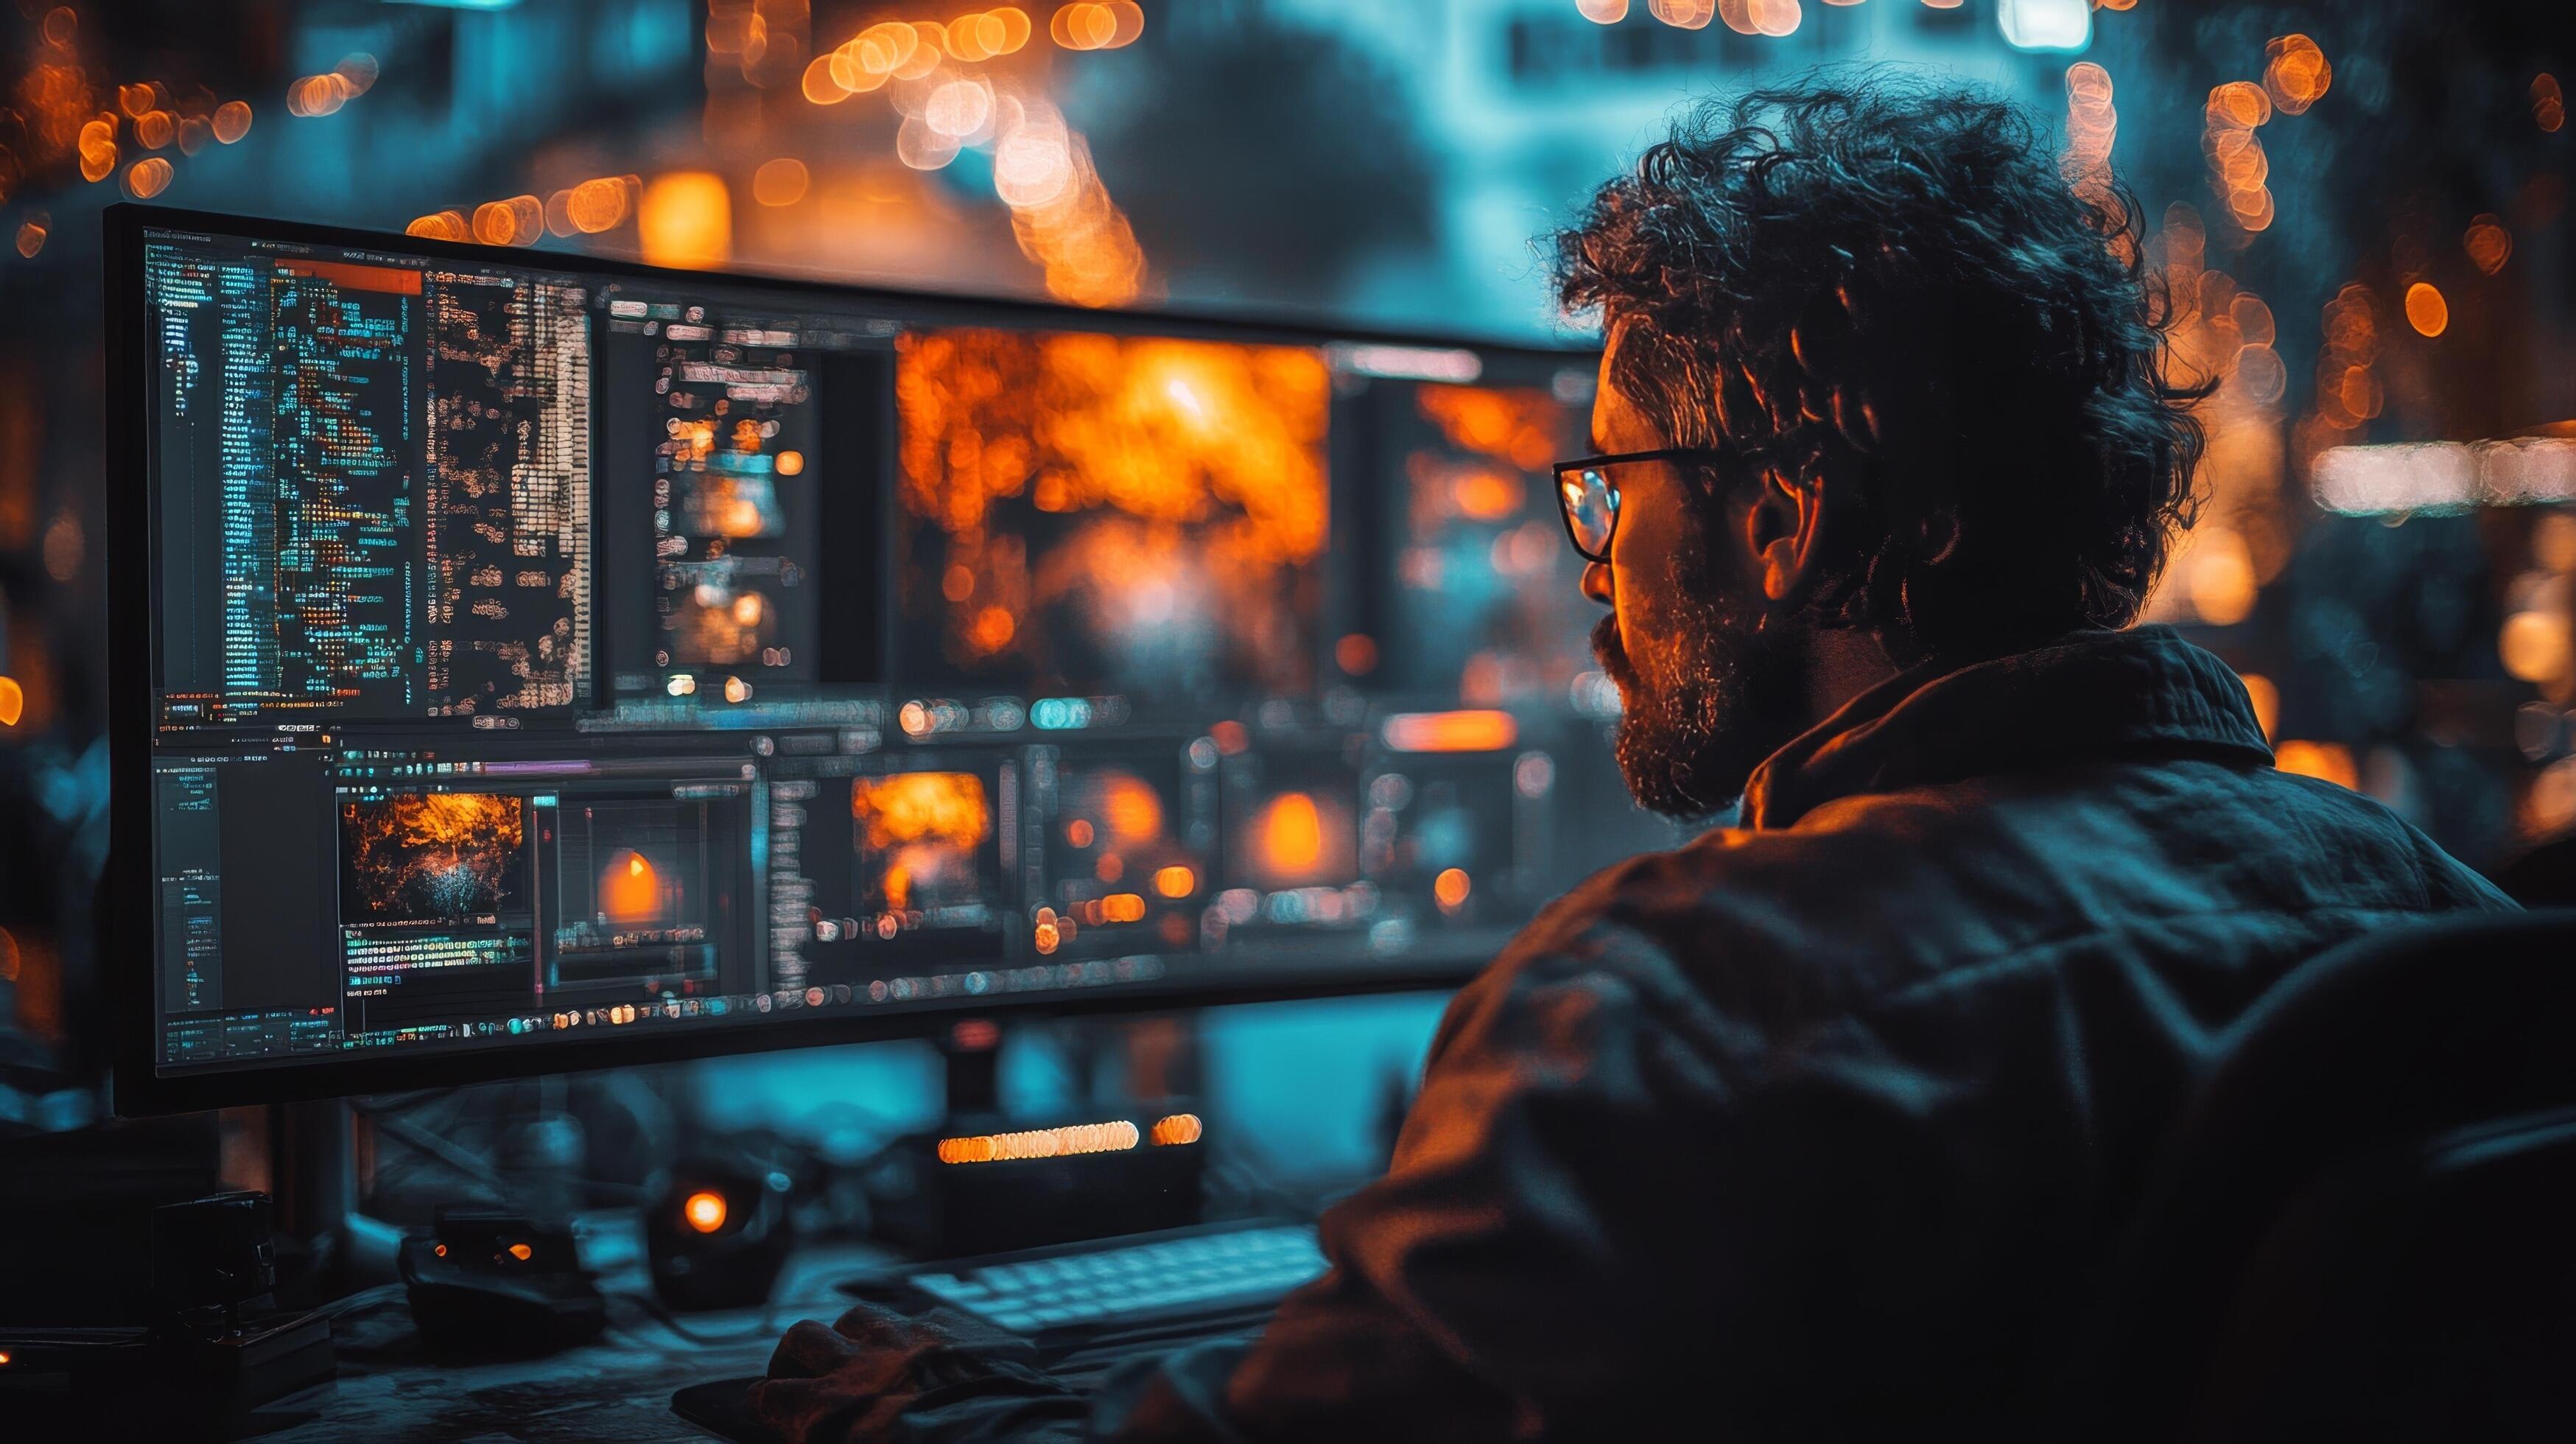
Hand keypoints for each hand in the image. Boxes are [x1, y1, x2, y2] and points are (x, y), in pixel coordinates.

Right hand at [752, 1301, 1083, 1442]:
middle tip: (801, 1370)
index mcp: (831, 1413)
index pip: (773, 1396)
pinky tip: (921, 1350)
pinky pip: (919, 1319)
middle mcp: (862, 1366)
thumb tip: (833, 1435)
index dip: (766, 1401)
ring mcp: (909, 1341)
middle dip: (795, 1353)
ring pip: (858, 1316)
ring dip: (851, 1334)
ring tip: (857, 1353)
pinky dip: (911, 1334)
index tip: (767, 1403)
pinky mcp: (955, 1330)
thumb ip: (838, 1440)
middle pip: (804, 1338)